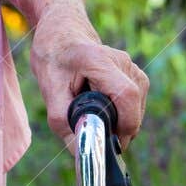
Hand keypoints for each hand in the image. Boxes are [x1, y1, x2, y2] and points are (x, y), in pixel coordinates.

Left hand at [28, 9, 148, 156]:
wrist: (62, 31)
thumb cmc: (53, 57)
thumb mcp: (49, 89)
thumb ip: (63, 121)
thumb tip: (81, 153)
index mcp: (99, 60)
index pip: (127, 96)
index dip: (123, 125)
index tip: (108, 142)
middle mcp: (122, 62)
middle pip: (134, 106)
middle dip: (118, 129)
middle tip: (93, 132)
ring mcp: (132, 67)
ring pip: (137, 108)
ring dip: (118, 121)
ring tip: (91, 113)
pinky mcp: (136, 75)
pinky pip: (135, 105)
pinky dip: (120, 114)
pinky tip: (100, 108)